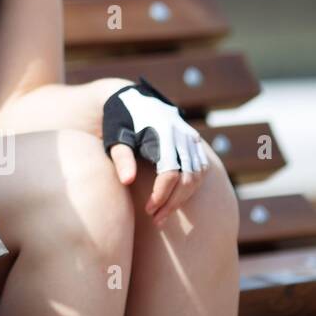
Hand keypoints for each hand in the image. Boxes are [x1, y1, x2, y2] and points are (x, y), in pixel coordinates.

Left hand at [103, 78, 208, 228]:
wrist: (131, 97)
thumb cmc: (118, 120)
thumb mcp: (115, 137)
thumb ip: (121, 157)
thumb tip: (127, 181)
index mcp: (162, 134)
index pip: (170, 174)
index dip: (161, 195)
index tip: (148, 211)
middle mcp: (181, 136)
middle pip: (187, 179)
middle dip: (173, 202)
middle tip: (156, 218)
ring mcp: (190, 138)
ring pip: (197, 176)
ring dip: (183, 198)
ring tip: (163, 213)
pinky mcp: (193, 141)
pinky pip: (200, 169)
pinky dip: (191, 186)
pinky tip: (175, 198)